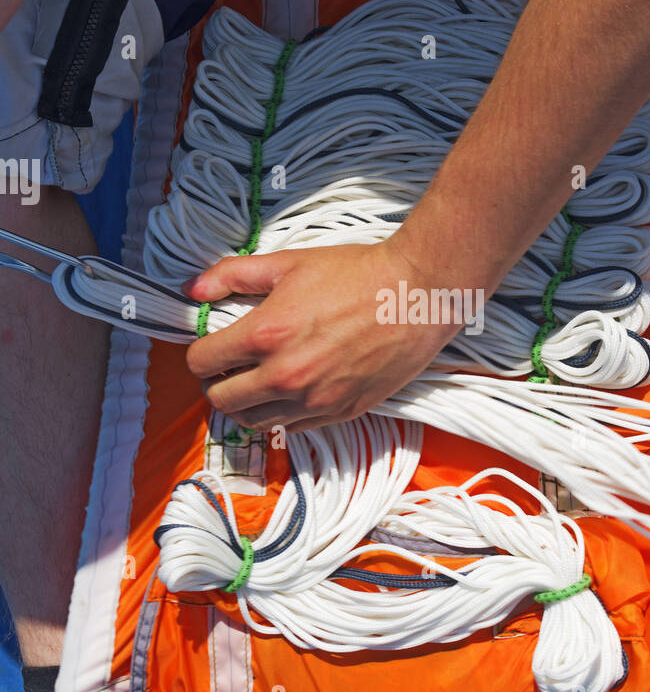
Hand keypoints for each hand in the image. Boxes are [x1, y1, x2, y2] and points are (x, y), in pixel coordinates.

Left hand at [185, 238, 461, 432]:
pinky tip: (291, 389)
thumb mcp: (288, 263)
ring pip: (252, 421)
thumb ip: (232, 275)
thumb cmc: (355, 273)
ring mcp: (313, 400)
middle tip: (230, 365)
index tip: (212, 343)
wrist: (416, 295)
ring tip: (257, 380)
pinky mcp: (340, 413)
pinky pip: (291, 428)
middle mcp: (285, 376)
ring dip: (246, 403)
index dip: (200, 351)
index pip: (201, 362)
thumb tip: (191, 289)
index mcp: (265, 335)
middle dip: (216, 382)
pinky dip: (281, 413)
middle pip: (220, 400)